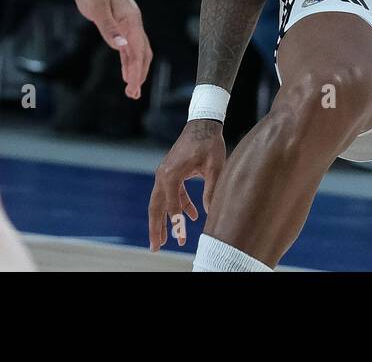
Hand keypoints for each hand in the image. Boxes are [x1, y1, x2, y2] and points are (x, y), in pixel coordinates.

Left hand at [69, 0, 151, 97]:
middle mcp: (133, 22)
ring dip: (136, 70)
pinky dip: (129, 61)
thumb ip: (109, 28)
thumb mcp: (97, 8)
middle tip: (133, 94)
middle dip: (140, 74)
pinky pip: (128, 46)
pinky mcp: (119, 23)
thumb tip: (121, 46)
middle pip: (142, 52)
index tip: (133, 87)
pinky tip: (127, 73)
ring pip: (137, 51)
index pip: (137, 49)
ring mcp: (127, 23)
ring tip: (132, 90)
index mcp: (131, 18)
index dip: (136, 69)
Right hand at [148, 120, 226, 251]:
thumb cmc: (210, 143)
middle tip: (155, 247)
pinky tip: (191, 217)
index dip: (176, 224)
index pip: (172, 205)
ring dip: (163, 220)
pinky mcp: (170, 171)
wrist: (203, 123)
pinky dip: (178, 205)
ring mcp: (164, 172)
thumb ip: (211, 189)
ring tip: (165, 240)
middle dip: (156, 228)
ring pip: (159, 201)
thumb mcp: (215, 167)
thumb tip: (210, 212)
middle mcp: (163, 174)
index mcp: (172, 174)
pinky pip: (170, 193)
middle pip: (155, 206)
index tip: (180, 240)